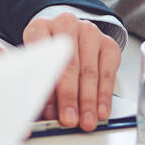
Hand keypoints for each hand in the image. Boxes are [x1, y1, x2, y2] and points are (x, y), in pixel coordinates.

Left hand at [22, 15, 119, 130]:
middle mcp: (65, 24)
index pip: (42, 58)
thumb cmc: (49, 56)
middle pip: (68, 65)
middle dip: (69, 97)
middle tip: (69, 119)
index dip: (46, 87)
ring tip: (86, 120)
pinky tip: (101, 110)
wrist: (69, 36)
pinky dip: (104, 94)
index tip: (49, 111)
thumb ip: (39, 86)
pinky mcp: (108, 43)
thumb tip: (44, 115)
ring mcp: (89, 31)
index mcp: (39, 27)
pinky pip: (108, 72)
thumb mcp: (37, 65)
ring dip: (88, 100)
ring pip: (89, 70)